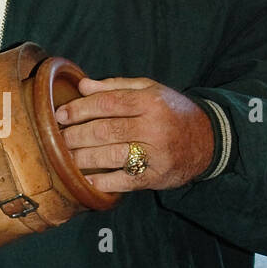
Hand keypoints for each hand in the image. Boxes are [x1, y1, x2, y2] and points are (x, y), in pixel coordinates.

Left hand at [55, 76, 213, 191]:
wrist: (208, 140)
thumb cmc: (172, 111)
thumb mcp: (150, 90)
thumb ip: (116, 87)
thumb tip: (83, 85)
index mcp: (150, 101)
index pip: (107, 103)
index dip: (79, 109)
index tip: (60, 114)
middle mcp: (153, 127)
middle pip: (104, 130)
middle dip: (76, 135)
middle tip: (58, 138)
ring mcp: (155, 154)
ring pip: (110, 155)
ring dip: (83, 158)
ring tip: (66, 157)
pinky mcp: (156, 177)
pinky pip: (124, 181)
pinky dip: (103, 181)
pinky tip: (88, 180)